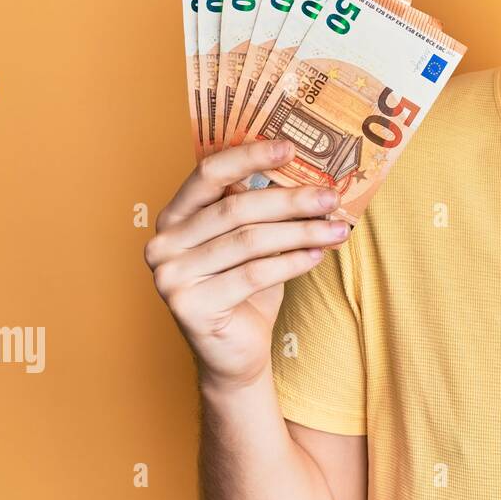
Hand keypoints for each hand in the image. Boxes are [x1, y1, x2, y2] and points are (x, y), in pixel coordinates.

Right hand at [144, 139, 351, 390]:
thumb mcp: (252, 240)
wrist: (234, 353)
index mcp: (174, 215)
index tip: (290, 147)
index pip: (208, 173)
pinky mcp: (189, 306)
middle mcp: (163, 242)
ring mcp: (170, 276)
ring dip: (301, 232)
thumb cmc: (246, 288)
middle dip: (290, 200)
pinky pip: (252, 275)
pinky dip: (291, 262)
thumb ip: (260, 205)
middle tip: (331, 196)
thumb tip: (305, 166)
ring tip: (337, 228)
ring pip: (249, 241)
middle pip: (235, 209)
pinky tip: (318, 255)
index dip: (249, 157)